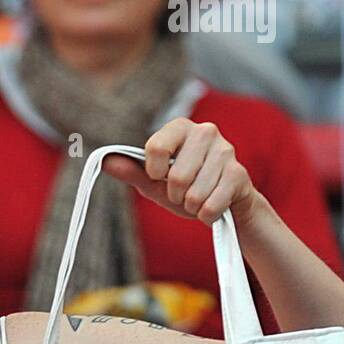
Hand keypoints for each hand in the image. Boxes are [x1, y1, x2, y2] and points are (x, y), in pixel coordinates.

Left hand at [104, 118, 260, 227]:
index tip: (160, 177)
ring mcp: (226, 151)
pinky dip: (207, 215)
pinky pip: (211, 206)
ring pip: (194, 195)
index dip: (154, 172)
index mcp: (180, 127)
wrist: (225, 202)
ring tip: (198, 199)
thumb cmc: (186, 188)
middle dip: (176, 195)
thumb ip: (132, 171)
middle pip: (176, 177)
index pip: (156, 148)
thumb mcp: (155, 182)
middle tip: (183, 193)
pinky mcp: (239, 174)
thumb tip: (104, 161)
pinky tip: (212, 206)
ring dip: (192, 207)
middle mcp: (206, 131)